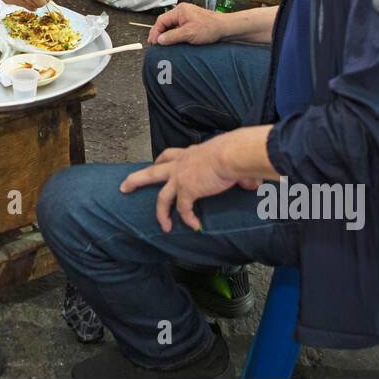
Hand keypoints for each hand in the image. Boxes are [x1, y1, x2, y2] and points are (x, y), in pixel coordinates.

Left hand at [119, 142, 239, 231]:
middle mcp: (180, 164)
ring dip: (160, 213)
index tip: (156, 164)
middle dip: (136, 180)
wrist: (231, 154)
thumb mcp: (232, 159)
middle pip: (151, 172)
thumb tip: (254, 182)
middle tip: (124, 187)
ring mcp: (180, 178)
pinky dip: (188, 220)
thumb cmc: (235, 152)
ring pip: (160, 197)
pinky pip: (183, 210)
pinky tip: (195, 226)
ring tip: (162, 225)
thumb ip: (240, 173)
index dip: (161, 161)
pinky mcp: (186, 191)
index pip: (169, 155)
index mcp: (189, 153)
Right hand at [148, 2, 227, 46]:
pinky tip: (172, 41)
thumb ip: (172, 36)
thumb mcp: (188, 34)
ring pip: (172, 25)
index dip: (155, 32)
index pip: (161, 20)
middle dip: (159, 33)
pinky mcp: (192, 22)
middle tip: (155, 45)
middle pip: (165, 22)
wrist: (225, 28)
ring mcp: (187, 16)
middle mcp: (182, 11)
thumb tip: (159, 40)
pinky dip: (174, 34)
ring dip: (166, 34)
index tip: (153, 43)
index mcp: (179, 10)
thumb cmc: (209, 29)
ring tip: (162, 44)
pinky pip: (178, 27)